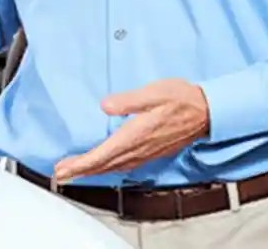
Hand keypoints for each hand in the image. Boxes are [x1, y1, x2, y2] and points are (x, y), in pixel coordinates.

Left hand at [52, 79, 210, 182]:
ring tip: (75, 171)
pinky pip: (124, 165)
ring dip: (93, 170)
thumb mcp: (154, 92)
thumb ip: (129, 100)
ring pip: (114, 167)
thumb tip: (105, 106)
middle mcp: (139, 149)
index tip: (63, 169)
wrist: (208, 111)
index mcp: (136, 135)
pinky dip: (108, 168)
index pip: (103, 155)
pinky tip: (104, 165)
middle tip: (60, 174)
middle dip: (80, 171)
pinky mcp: (151, 152)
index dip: (81, 164)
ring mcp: (146, 153)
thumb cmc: (182, 99)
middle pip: (105, 165)